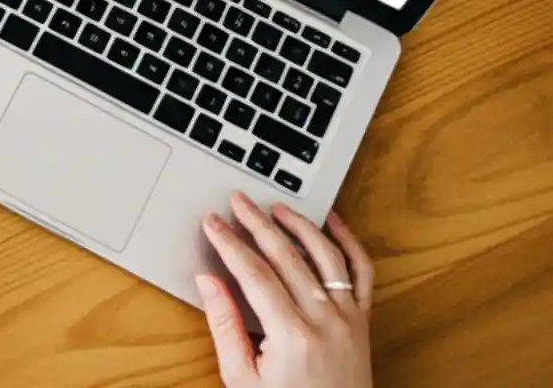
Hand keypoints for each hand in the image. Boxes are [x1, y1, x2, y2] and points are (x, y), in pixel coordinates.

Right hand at [197, 191, 374, 387]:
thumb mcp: (242, 378)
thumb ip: (225, 326)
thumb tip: (209, 282)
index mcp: (292, 337)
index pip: (254, 274)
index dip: (230, 244)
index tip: (213, 223)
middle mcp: (325, 322)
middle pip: (286, 257)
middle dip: (257, 224)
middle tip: (238, 201)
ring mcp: (348, 319)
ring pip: (325, 256)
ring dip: (299, 225)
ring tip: (276, 208)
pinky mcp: (362, 322)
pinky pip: (361, 272)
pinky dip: (349, 243)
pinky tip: (333, 224)